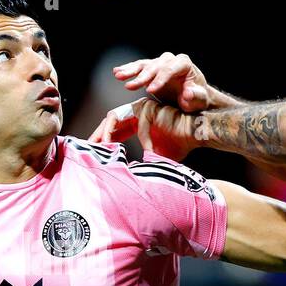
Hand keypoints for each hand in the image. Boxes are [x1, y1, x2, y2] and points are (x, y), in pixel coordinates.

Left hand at [87, 97, 203, 161]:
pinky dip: (138, 137)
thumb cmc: (178, 146)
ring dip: (107, 133)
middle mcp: (136, 113)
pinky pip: (137, 124)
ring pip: (116, 118)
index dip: (103, 141)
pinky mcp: (149, 108)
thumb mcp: (153, 157)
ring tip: (102, 147)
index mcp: (136, 123)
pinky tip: (144, 150)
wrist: (195, 137)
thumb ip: (141, 162)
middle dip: (99, 135)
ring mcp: (141, 108)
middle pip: (110, 122)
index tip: (94, 152)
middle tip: (89, 148)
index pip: (114, 130)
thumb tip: (130, 178)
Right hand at [113, 52, 214, 111]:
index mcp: (184, 64)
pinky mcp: (151, 70)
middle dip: (142, 76)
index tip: (150, 91)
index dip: (159, 79)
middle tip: (130, 86)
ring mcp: (160, 64)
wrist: (193, 97)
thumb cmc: (197, 99)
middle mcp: (171, 60)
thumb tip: (188, 93)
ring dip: (130, 70)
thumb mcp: (200, 101)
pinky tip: (116, 72)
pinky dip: (128, 69)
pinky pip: (139, 68)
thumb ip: (196, 97)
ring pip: (144, 65)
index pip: (170, 69)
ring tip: (118, 76)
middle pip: (155, 66)